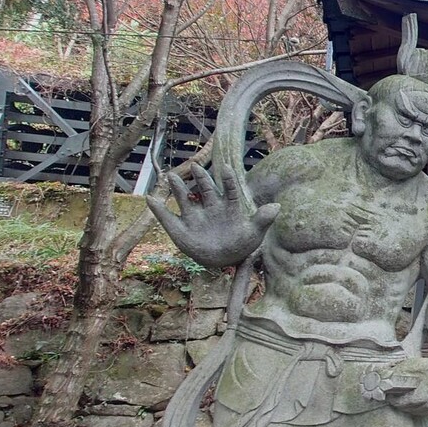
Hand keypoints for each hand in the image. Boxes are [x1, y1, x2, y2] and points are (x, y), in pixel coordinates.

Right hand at [148, 165, 278, 267]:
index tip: (227, 168)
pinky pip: (168, 218)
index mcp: (229, 208)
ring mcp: (195, 217)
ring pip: (185, 198)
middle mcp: (211, 208)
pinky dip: (158, 209)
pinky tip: (150, 198)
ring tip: (172, 176)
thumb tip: (277, 207)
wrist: (224, 260)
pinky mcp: (181, 229)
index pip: (230, 190)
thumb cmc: (241, 244)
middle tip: (197, 166)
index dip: (229, 180)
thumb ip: (263, 220)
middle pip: (205, 189)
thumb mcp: (254, 233)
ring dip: (177, 188)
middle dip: (201, 178)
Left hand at [384, 357, 427, 414]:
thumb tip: (380, 379)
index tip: (388, 396)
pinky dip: (414, 408)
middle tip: (391, 398)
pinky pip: (421, 412)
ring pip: (415, 412)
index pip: (406, 401)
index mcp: (426, 387)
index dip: (395, 400)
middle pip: (409, 408)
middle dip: (399, 404)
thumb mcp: (411, 365)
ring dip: (406, 407)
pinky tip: (409, 402)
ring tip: (399, 400)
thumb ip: (397, 372)